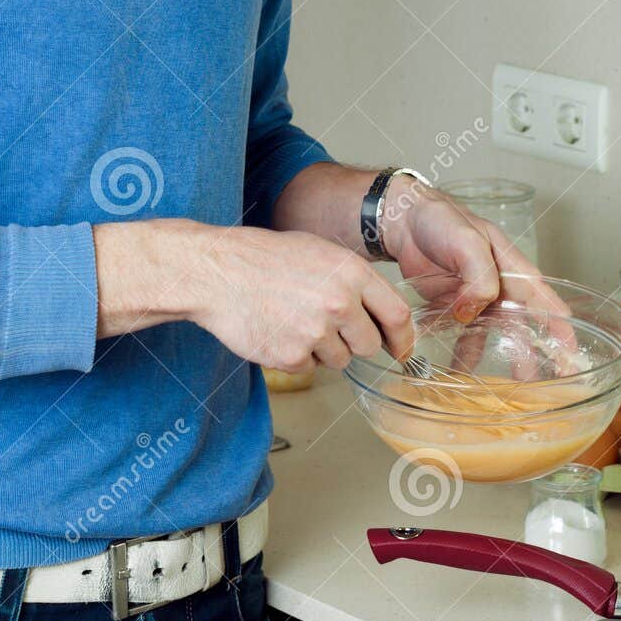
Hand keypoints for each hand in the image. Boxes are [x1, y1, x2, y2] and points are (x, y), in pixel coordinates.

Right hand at [185, 224, 415, 372]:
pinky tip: (277, 330)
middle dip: (354, 343)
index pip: (397, 314)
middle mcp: (339, 303)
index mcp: (351, 272)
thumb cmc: (265, 258)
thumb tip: (381, 313)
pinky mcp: (291, 355)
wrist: (218, 272)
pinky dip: (295, 356)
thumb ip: (354, 281)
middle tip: (327, 327)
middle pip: (369, 345)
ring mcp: (315, 331)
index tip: (401, 349)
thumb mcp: (319, 252)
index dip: (403, 337)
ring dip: (322, 350)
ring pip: (339, 360)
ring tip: (293, 321)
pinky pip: (308, 368)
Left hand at [378, 181, 575, 372]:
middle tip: (537, 391)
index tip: (570, 362)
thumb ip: (477, 276)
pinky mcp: (455, 309)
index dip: (562, 334)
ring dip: (500, 363)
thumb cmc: (441, 218)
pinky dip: (463, 357)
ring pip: (496, 338)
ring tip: (501, 394)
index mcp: (514, 270)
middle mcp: (502, 288)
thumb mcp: (467, 241)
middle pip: (526, 329)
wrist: (403, 220)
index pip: (548, 304)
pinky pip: (464, 337)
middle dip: (534, 359)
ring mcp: (478, 301)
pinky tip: (458, 375)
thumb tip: (474, 312)